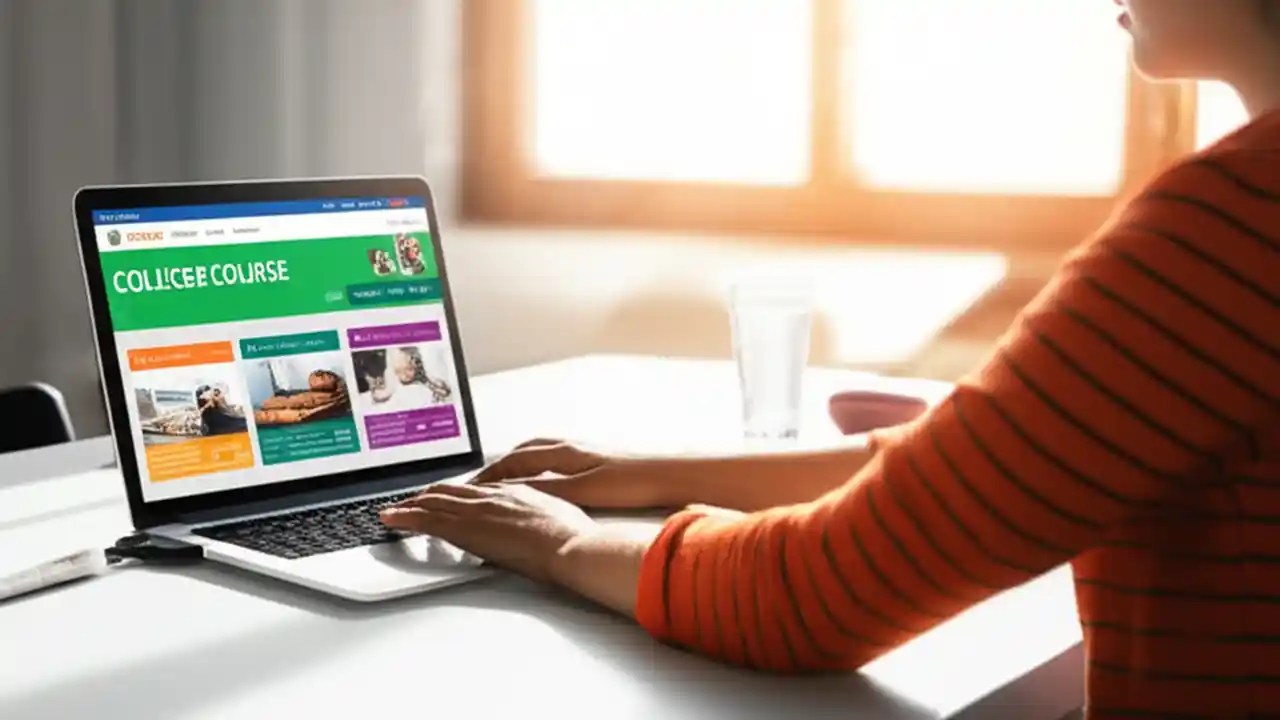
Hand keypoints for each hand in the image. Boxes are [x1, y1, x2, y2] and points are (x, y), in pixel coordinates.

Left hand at [379, 482, 596, 582]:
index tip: (450, 497)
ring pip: (434, 502)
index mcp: (514, 492)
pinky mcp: (464, 529)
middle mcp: (491, 496)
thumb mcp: (556, 516)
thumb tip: (536, 523)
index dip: (459, 494)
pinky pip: (426, 520)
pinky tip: (391, 518)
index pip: (477, 490)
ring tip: (396, 508)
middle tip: (414, 500)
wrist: (566, 544)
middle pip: (450, 492)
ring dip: (412, 505)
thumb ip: (539, 516)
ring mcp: (475, 511)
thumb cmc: (569, 534)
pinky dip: (405, 517)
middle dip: (430, 496)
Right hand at [471, 439, 671, 508]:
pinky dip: (539, 467)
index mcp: (564, 453)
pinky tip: (545, 478)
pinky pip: (556, 459)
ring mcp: (585, 451)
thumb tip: (511, 490)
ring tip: (505, 476)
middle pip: (524, 452)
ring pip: (540, 452)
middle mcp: (571, 447)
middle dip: (499, 466)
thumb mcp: (582, 489)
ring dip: (518, 463)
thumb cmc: (631, 481)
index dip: (490, 476)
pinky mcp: (598, 460)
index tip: (471, 487)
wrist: (668, 473)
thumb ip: (545, 489)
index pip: (515, 462)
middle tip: (480, 481)